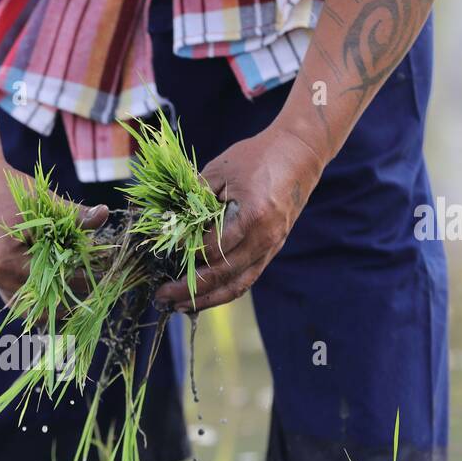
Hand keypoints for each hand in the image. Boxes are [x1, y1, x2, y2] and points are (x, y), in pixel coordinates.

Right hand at [0, 161, 107, 306]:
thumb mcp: (44, 201)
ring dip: (60, 301)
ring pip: (34, 310)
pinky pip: (23, 303)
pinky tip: (64, 288)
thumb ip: (74, 215)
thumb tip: (104, 213)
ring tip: (83, 285)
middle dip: (76, 291)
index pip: (56, 279)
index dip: (86, 275)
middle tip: (100, 278)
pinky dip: (45, 300)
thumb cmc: (9, 190)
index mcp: (8, 259)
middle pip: (48, 301)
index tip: (107, 268)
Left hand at [154, 122, 325, 311]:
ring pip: (237, 285)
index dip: (185, 254)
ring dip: (207, 300)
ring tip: (180, 307)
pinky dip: (224, 291)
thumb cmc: (257, 157)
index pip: (211, 249)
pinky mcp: (271, 250)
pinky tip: (204, 296)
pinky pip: (247, 279)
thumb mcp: (221, 170)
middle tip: (162, 296)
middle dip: (189, 289)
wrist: (299, 153)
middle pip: (223, 275)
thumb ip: (196, 198)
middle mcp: (264, 239)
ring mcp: (270, 247)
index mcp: (252, 217)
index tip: (164, 254)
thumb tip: (170, 224)